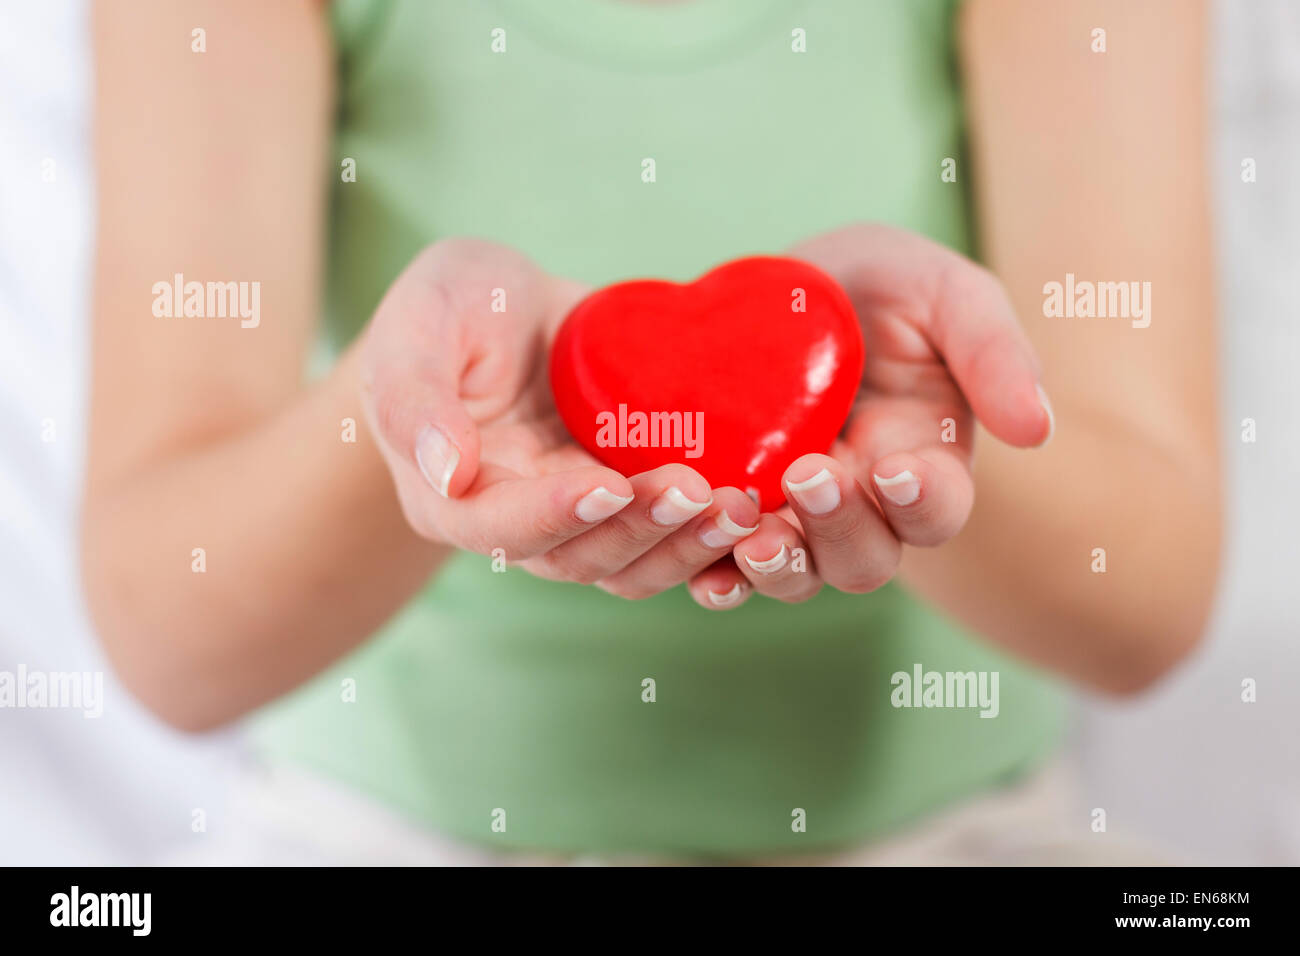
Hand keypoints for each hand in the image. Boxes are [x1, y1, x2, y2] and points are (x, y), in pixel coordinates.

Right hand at [360, 238, 762, 595]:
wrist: (504, 307)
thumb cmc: (450, 306)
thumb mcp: (418, 324)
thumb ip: (416, 396)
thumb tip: (446, 473)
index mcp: (452, 497)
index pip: (499, 528)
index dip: (553, 515)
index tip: (606, 486)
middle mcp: (516, 524)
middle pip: (579, 557)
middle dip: (641, 530)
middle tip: (701, 493)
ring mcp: (578, 518)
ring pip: (634, 562)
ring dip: (687, 544)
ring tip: (742, 506)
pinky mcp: (628, 499)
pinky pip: (670, 534)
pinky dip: (711, 530)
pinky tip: (759, 502)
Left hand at [686, 223, 1052, 609]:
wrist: (785, 288)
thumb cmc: (882, 288)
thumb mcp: (945, 294)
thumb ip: (994, 350)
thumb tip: (1037, 429)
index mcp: (925, 463)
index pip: (937, 511)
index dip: (922, 503)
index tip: (895, 467)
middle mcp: (863, 507)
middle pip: (864, 560)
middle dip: (839, 529)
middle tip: (810, 475)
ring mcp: (792, 516)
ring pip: (794, 576)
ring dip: (774, 564)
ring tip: (747, 526)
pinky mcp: (731, 512)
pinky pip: (719, 565)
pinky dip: (709, 572)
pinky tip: (695, 556)